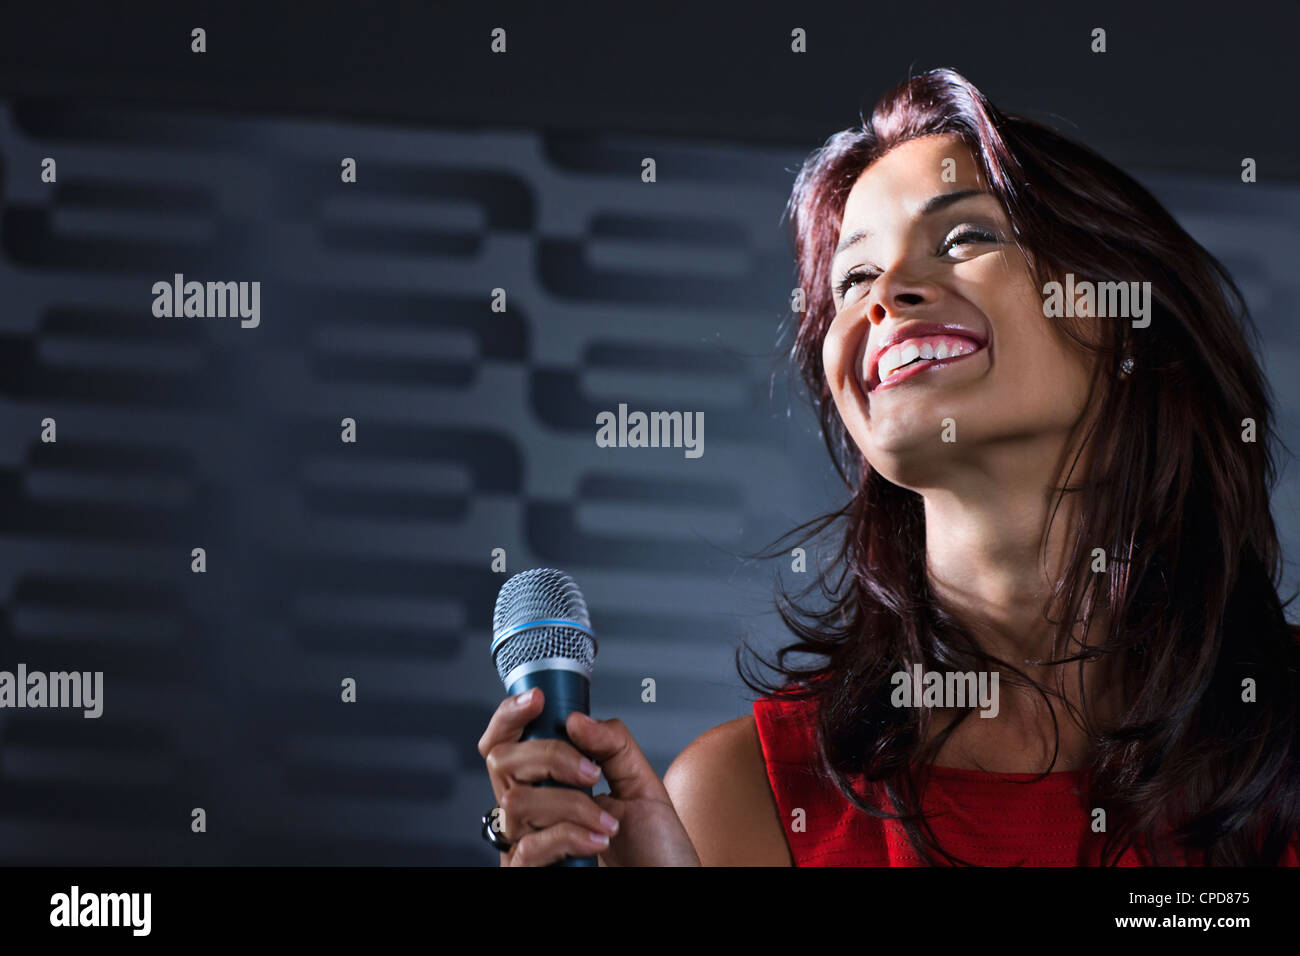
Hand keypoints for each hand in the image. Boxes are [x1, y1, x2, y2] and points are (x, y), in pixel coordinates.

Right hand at [478, 688, 699, 866]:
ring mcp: (525, 840)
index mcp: (549, 781)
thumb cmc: (654, 849)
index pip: (507, 742)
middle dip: (549, 756)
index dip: (510, 716)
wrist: (665, 887)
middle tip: (590, 773)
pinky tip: (598, 841)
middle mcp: (531, 808)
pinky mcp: (528, 870)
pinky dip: (570, 836)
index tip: (537, 700)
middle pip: (501, 761)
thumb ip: (613, 744)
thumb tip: (576, 719)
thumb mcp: (642, 783)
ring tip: (607, 821)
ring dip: (571, 805)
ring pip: (516, 802)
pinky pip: (529, 845)